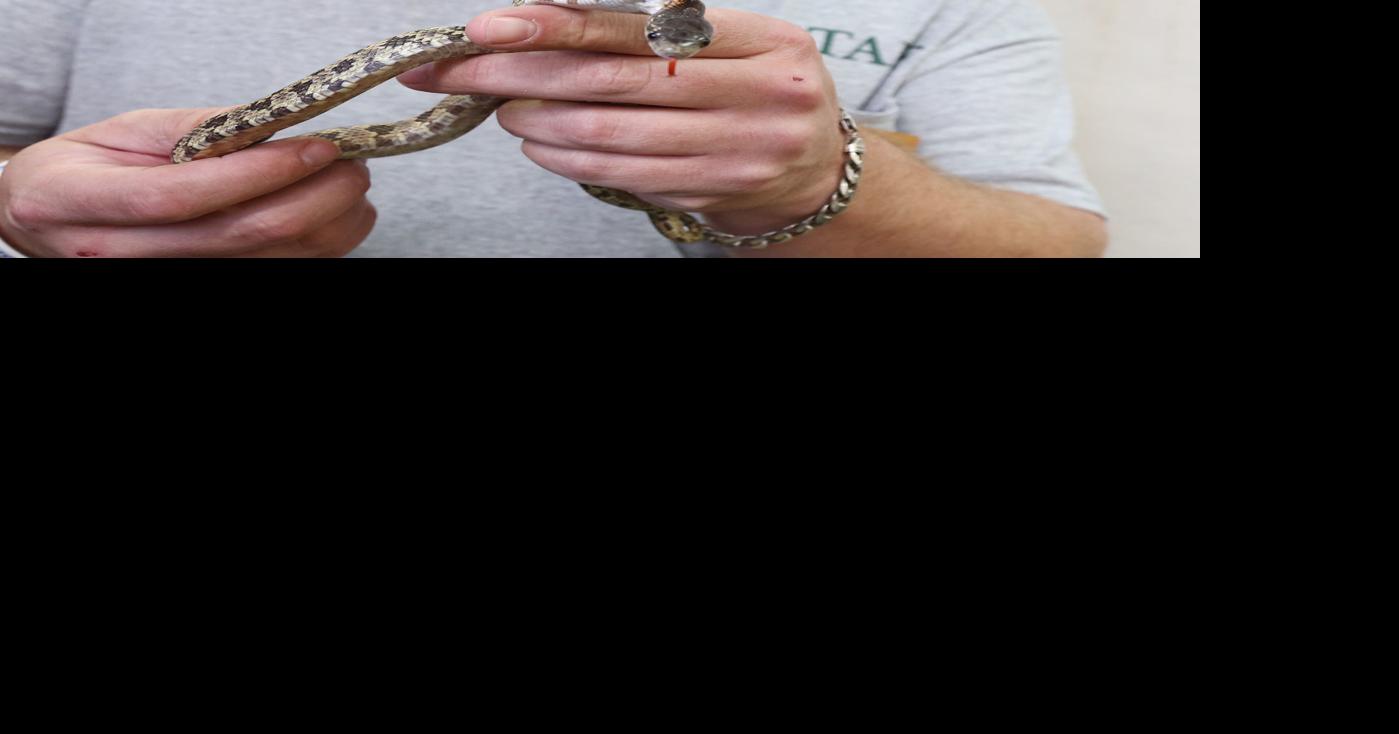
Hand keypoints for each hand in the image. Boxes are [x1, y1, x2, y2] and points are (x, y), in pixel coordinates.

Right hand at [0, 109, 374, 256]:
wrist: (50, 220)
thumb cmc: (87, 170)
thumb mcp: (123, 133)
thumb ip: (195, 130)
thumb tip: (272, 125)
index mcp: (87, 205)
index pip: (188, 196)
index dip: (260, 172)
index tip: (316, 147)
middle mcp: (122, 256)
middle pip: (241, 237)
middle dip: (313, 198)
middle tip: (351, 163)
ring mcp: (167, 280)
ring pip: (268, 263)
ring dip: (329, 226)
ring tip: (351, 184)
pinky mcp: (203, 286)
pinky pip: (275, 273)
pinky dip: (320, 247)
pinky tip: (337, 217)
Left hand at [398, 5, 846, 234]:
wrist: (817, 170)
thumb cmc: (761, 91)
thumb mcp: (737, 44)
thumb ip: (661, 33)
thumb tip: (550, 25)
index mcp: (762, 43)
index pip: (640, 30)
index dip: (558, 26)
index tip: (492, 27)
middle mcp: (756, 97)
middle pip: (613, 82)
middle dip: (524, 76)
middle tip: (464, 72)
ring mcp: (736, 153)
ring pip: (611, 136)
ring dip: (540, 123)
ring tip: (503, 110)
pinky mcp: (710, 193)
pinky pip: (621, 175)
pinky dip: (569, 158)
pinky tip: (541, 144)